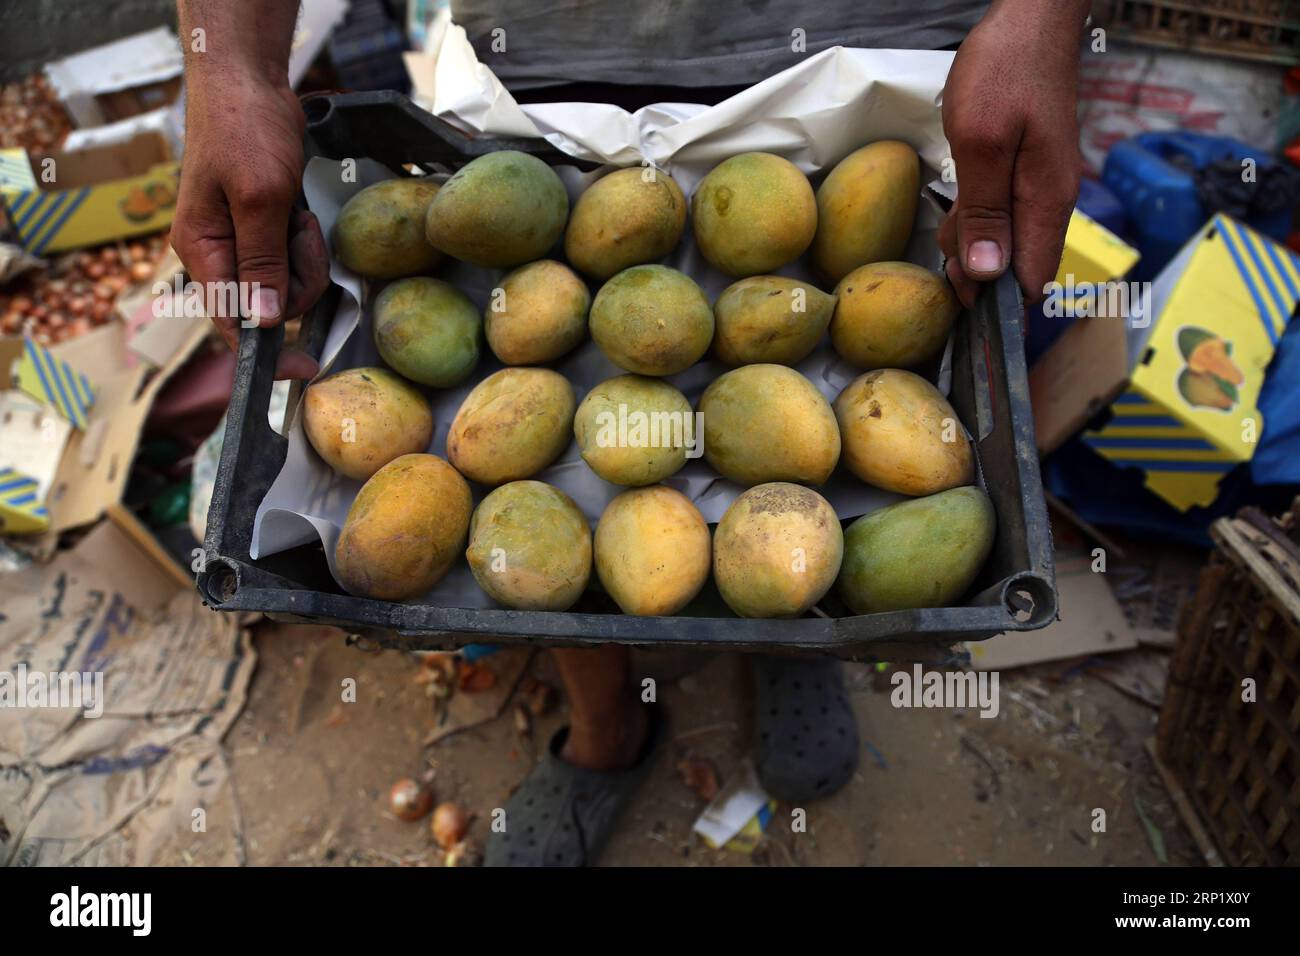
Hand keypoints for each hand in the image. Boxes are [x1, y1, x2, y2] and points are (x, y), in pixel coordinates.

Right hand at [171, 72, 328, 378]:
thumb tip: (264, 321)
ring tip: (299, 216)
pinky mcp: (266, 230)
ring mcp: (243, 244)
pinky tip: (301, 212)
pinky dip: (306, 242)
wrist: (248, 84)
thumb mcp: (259, 198)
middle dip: (299, 278)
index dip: (268, 352)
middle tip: (301, 233)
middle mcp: (219, 255)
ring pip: (290, 283)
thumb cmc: (244, 132)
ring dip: (306, 255)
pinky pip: (295, 259)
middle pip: (271, 305)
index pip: (231, 323)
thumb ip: (262, 262)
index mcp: (203, 253)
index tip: (303, 368)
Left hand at [938, 0, 1086, 308]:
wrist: (1030, 17)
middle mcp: (1051, 202)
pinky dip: (976, 219)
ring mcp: (1040, 187)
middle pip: (1016, 269)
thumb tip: (988, 275)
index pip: (1031, 283)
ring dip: (972, 244)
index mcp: (1046, 202)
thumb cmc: (1005, 70)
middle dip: (976, 273)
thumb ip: (985, 212)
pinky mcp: (1027, 173)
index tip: (959, 301)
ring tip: (949, 220)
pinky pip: (1002, 215)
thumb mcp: (980, 142)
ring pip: (1005, 243)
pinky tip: (958, 204)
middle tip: (945, 248)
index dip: (995, 304)